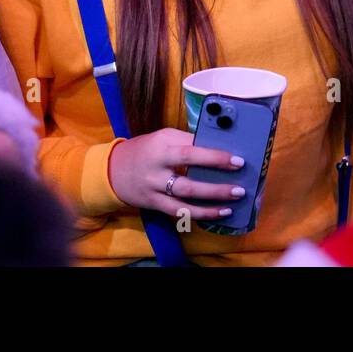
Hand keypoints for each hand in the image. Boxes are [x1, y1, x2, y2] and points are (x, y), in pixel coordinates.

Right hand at [107, 127, 245, 220]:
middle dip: (216, 184)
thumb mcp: (163, 138)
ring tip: (233, 202)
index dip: (215, 156)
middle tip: (240, 186)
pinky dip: (199, 214)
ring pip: (185, 198)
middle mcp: (158, 166)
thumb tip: (218, 146)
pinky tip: (216, 213)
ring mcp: (154, 187)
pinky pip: (178, 212)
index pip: (192, 149)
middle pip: (189, 176)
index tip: (237, 160)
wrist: (112, 170)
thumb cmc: (145, 149)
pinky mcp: (153, 204)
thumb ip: (187, 141)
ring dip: (211, 202)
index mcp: (162, 145)